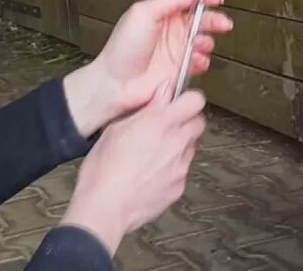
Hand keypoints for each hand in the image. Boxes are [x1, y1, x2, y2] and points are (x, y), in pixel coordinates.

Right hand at [61, 88, 207, 254]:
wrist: (105, 209)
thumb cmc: (103, 168)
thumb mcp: (115, 129)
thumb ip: (145, 109)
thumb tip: (163, 93)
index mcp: (160, 123)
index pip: (195, 101)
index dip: (189, 99)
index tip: (179, 102)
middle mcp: (177, 142)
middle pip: (199, 123)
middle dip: (187, 121)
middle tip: (168, 126)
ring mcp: (180, 166)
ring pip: (191, 147)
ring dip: (180, 145)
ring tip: (155, 154)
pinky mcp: (179, 187)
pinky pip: (182, 171)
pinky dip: (172, 169)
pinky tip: (151, 175)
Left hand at [64, 0, 231, 137]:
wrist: (116, 85)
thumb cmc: (123, 50)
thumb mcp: (144, 14)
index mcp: (160, 10)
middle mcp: (170, 27)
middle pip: (200, 15)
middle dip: (214, 18)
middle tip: (222, 23)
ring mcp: (176, 48)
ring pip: (203, 38)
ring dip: (207, 41)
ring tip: (200, 45)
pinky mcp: (180, 67)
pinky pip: (200, 60)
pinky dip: (202, 60)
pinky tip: (196, 61)